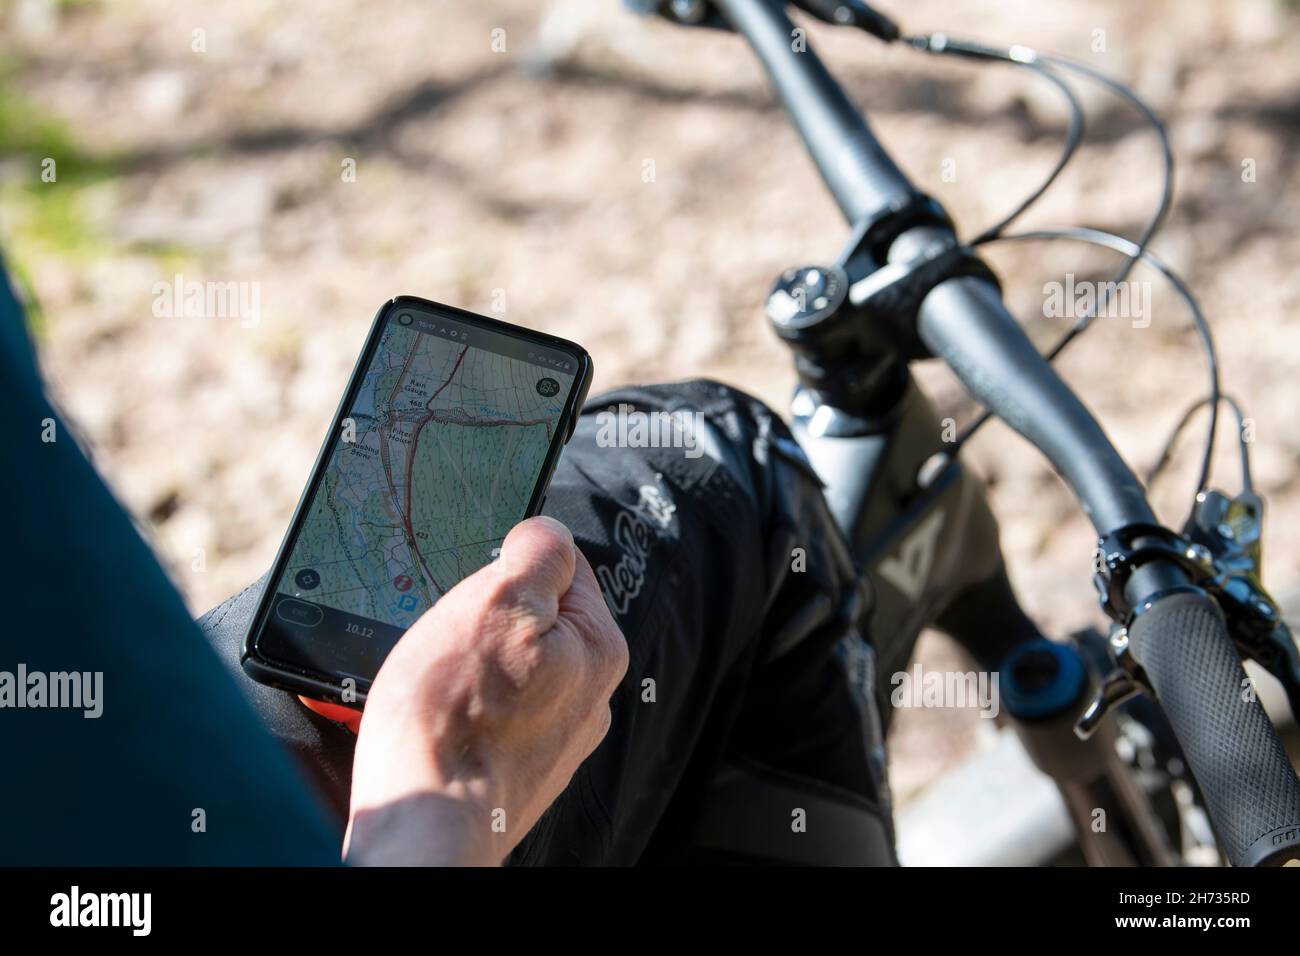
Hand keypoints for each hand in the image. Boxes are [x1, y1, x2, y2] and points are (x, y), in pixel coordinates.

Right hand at [343, 516, 627, 865]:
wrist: (424, 824)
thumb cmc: (456, 717)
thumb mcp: (498, 601)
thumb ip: (538, 553)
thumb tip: (546, 531)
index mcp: (599, 648)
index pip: (563, 566)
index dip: (510, 562)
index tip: (474, 583)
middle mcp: (587, 697)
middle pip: (527, 617)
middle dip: (480, 616)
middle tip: (447, 636)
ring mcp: (550, 739)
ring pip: (499, 666)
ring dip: (462, 662)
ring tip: (434, 682)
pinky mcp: (512, 770)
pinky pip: (482, 712)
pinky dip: (455, 706)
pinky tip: (432, 717)